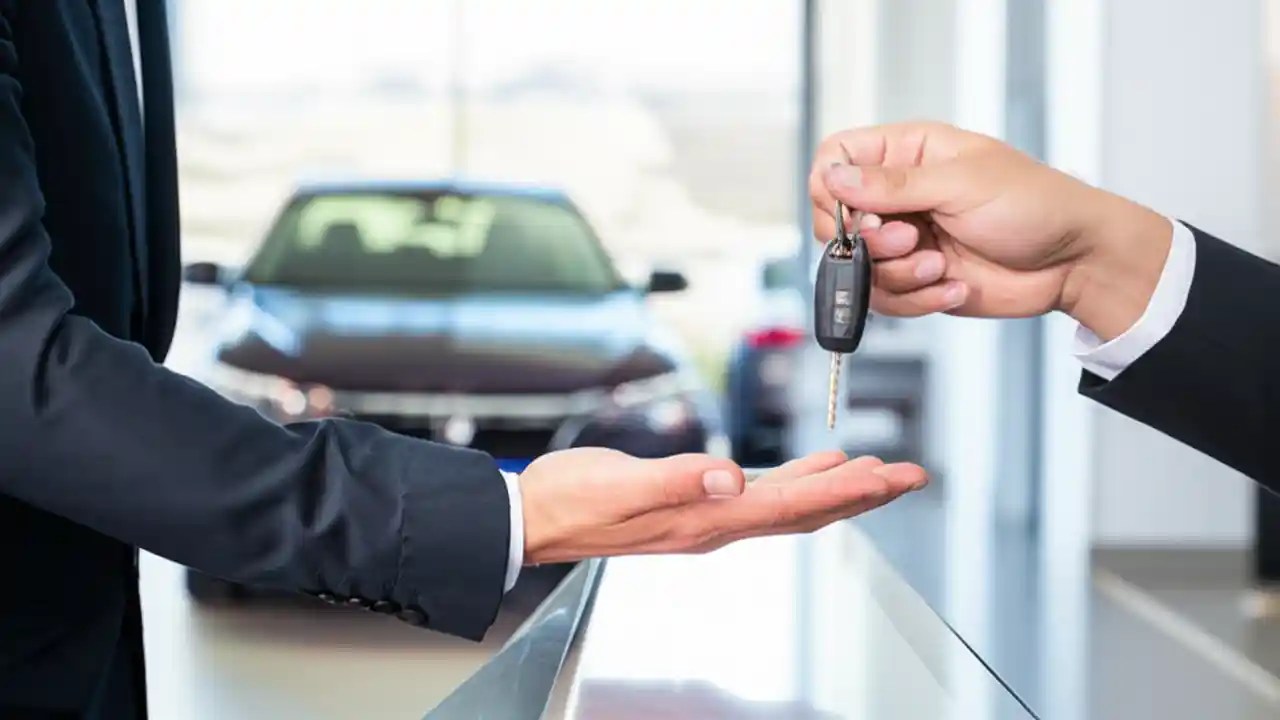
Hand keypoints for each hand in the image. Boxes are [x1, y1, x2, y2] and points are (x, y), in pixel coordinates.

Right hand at [518, 448, 924, 564]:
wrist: (537, 516)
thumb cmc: (573, 500)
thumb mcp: (621, 485)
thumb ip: (677, 479)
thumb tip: (732, 477)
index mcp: (705, 519)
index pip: (791, 507)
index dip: (842, 492)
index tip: (886, 475)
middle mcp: (716, 523)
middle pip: (807, 511)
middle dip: (862, 494)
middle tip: (909, 476)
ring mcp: (707, 516)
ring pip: (792, 504)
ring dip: (839, 489)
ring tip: (878, 471)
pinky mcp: (695, 502)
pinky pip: (764, 495)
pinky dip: (799, 482)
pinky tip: (813, 468)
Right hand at [808, 122, 1172, 340]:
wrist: (1074, 261)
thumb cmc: (1035, 205)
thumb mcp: (960, 183)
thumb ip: (892, 184)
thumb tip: (834, 177)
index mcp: (908, 153)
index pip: (835, 159)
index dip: (832, 187)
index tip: (856, 210)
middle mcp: (900, 196)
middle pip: (836, 221)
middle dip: (868, 241)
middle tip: (908, 238)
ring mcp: (905, 240)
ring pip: (858, 267)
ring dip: (898, 274)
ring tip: (939, 266)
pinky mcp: (916, 280)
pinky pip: (885, 299)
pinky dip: (916, 300)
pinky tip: (953, 286)